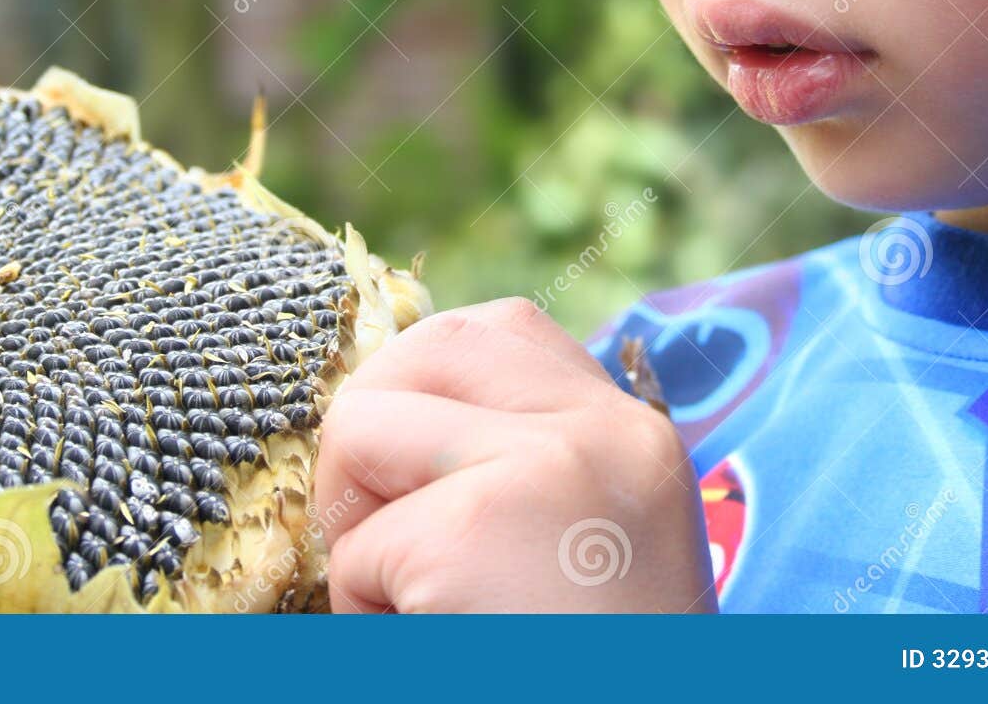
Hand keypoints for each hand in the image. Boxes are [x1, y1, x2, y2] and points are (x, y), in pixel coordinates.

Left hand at [313, 297, 717, 612]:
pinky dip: (363, 609)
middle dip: (373, 439)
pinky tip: (438, 646)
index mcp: (632, 434)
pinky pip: (355, 548)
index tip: (415, 476)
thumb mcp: (579, 541)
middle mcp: (606, 428)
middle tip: (399, 546)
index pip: (496, 329)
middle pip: (420, 348)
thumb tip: (379, 412)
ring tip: (427, 609)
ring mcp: (550, 466)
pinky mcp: (482, 529)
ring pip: (362, 427)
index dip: (422, 389)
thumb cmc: (581, 657)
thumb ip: (510, 460)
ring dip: (362, 530)